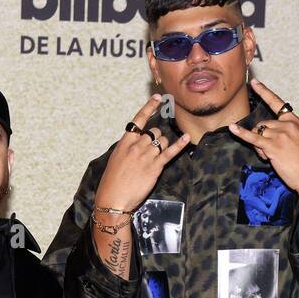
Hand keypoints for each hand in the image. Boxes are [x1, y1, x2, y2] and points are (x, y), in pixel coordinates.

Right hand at [95, 93, 191, 212]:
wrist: (113, 200)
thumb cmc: (112, 183)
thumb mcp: (116, 160)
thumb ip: (127, 149)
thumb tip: (138, 143)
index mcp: (124, 143)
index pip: (139, 120)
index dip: (149, 107)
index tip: (158, 97)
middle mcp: (136, 146)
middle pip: (153, 132)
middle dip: (156, 138)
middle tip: (152, 150)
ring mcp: (146, 156)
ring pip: (162, 141)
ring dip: (162, 146)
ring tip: (155, 158)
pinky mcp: (155, 167)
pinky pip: (170, 152)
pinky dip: (179, 145)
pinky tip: (186, 137)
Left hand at [229, 78, 298, 201]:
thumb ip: (285, 133)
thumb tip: (266, 135)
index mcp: (294, 121)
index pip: (277, 103)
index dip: (264, 92)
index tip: (254, 82)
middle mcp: (287, 124)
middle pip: (263, 124)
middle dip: (262, 138)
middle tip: (271, 153)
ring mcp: (279, 134)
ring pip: (258, 134)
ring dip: (259, 146)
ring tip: (271, 157)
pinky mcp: (272, 146)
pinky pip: (253, 138)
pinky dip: (242, 134)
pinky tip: (233, 128)